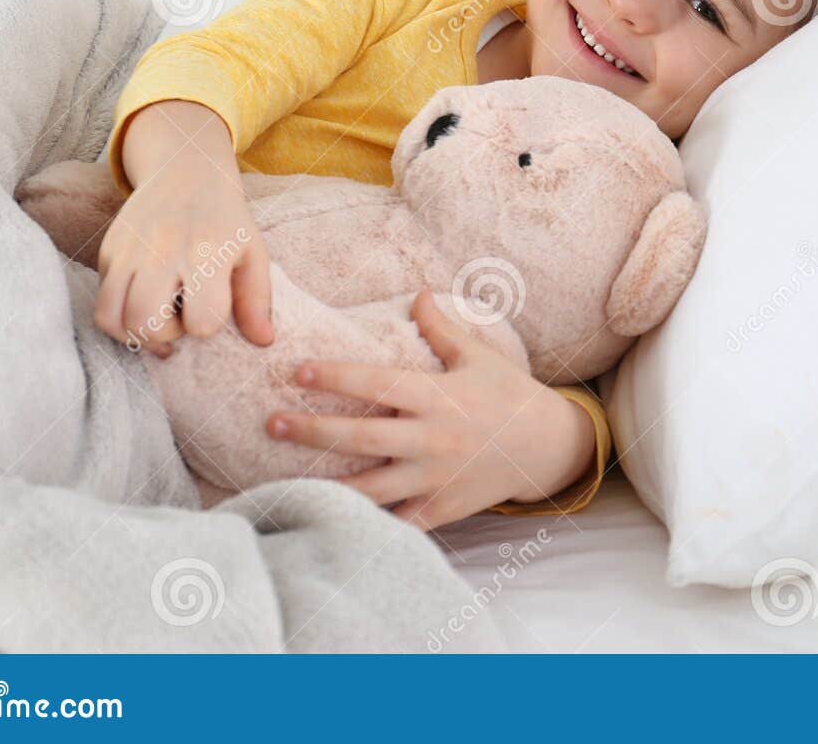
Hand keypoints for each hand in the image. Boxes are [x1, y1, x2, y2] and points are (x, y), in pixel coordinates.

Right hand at [94, 100, 273, 356]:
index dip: (208, 325)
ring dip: (137, 332)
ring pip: (114, 319)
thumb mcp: (252, 253)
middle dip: (166, 335)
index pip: (202, 320)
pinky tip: (142, 310)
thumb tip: (264, 342)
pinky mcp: (109, 251)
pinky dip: (118, 320)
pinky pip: (101, 305)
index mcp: (207, 253)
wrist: (185, 173)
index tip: (213, 308)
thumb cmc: (225, 222)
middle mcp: (163, 251)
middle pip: (146, 323)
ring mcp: (130, 250)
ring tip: (159, 319)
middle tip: (182, 317)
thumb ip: (257, 300)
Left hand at [264, 289, 596, 529]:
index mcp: (438, 396)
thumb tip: (418, 292)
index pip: (378, 384)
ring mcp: (435, 478)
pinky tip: (328, 519)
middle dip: (313, 431)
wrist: (546, 446)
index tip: (297, 371)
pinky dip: (363, 525)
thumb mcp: (478, 356)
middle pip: (361, 438)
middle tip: (272, 423)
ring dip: (324, 482)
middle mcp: (433, 438)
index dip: (336, 376)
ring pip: (370, 487)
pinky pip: (395, 522)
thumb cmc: (508, 394)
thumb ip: (441, 329)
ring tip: (282, 478)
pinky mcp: (440, 508)